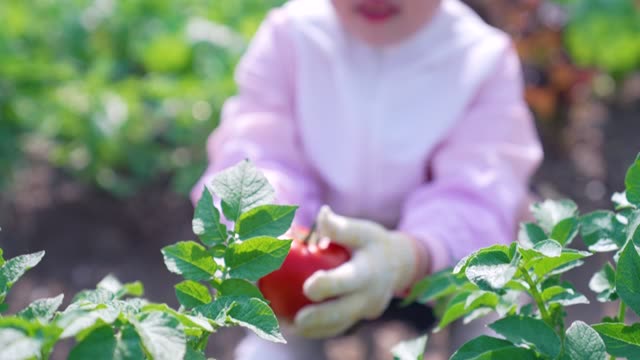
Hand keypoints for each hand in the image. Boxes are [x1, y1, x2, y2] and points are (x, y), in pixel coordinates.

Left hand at [292, 206, 422, 337]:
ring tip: (288, 326)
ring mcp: (364, 311)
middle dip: (320, 319)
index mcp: (369, 272)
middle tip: (297, 321)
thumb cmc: (373, 243)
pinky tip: (294, 328)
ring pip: (339, 325)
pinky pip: (336, 328)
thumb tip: (322, 215)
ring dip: (313, 329)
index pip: (349, 280)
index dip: (330, 285)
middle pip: (344, 312)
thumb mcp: (363, 231)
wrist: (398, 266)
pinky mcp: (356, 318)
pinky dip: (317, 330)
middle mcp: (369, 296)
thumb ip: (341, 227)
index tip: (309, 288)